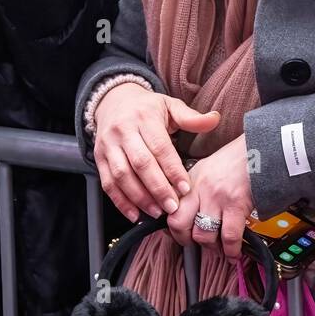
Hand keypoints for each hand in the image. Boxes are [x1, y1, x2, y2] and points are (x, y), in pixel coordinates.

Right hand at [93, 83, 219, 222]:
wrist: (113, 101)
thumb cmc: (147, 108)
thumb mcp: (170, 106)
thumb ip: (192, 117)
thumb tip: (215, 119)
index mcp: (145, 117)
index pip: (160, 147)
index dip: (172, 169)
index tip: (185, 188)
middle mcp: (124, 131)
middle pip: (141, 163)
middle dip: (157, 188)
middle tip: (172, 206)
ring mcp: (109, 145)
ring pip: (122, 175)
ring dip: (139, 197)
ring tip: (156, 212)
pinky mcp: (99, 158)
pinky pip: (107, 183)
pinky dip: (120, 202)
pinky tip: (135, 214)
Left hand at [167, 134, 253, 259]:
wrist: (264, 146)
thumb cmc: (240, 158)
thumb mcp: (209, 167)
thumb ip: (197, 188)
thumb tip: (190, 211)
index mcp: (192, 179)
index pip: (170, 207)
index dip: (172, 226)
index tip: (179, 234)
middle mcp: (200, 188)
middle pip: (179, 224)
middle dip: (185, 240)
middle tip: (194, 244)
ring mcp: (217, 197)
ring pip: (203, 235)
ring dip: (211, 247)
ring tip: (218, 247)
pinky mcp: (236, 205)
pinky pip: (228, 237)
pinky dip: (231, 251)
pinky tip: (234, 254)